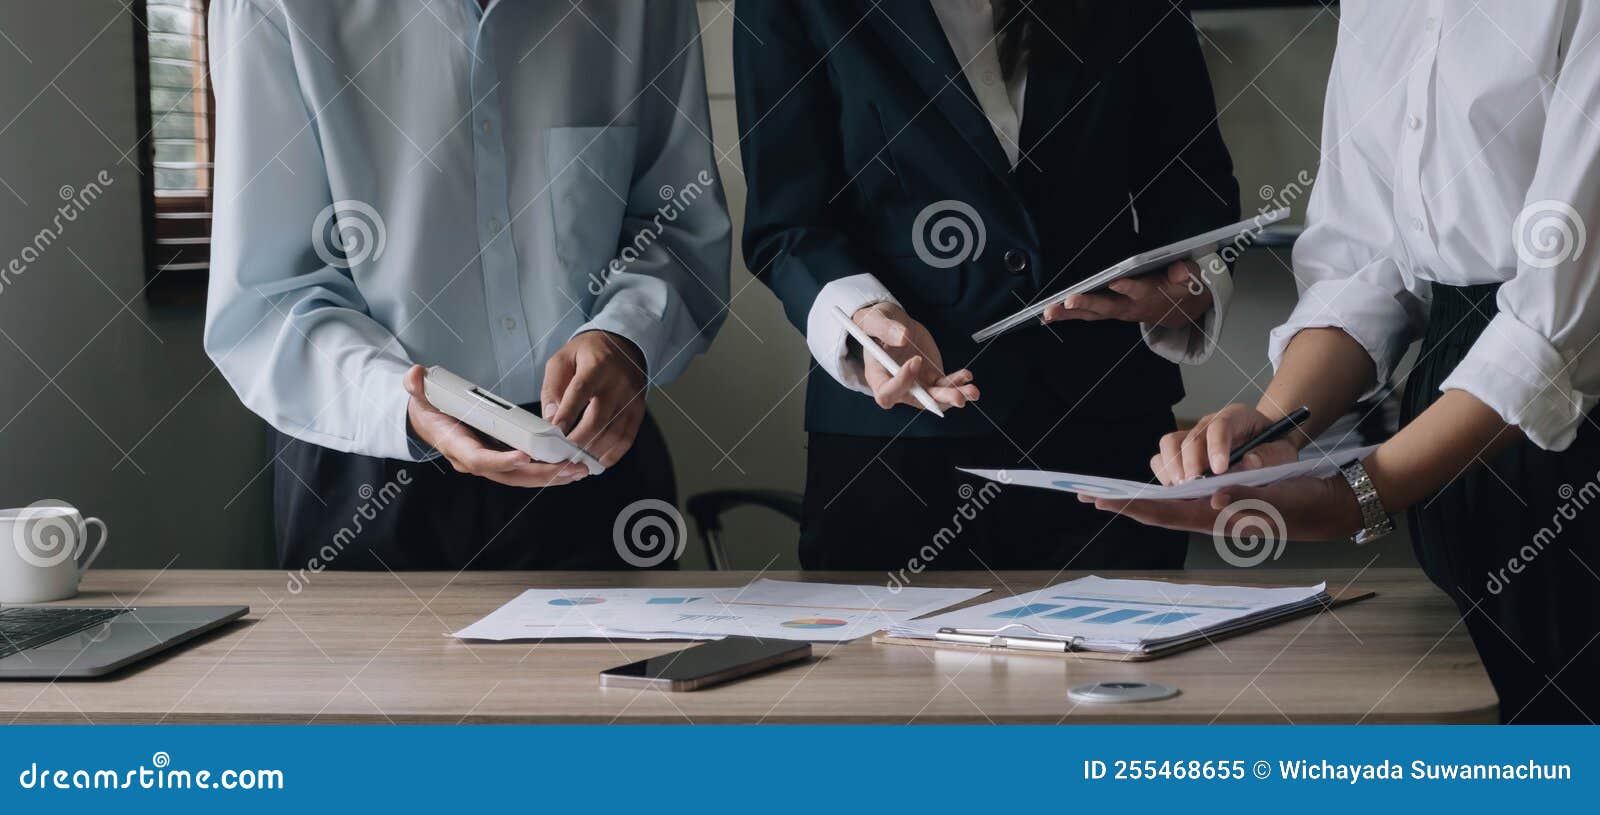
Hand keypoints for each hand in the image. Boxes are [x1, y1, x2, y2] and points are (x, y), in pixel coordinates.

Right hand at [403, 366, 588, 486]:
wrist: (428, 422)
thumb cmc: (428, 409)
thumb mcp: (419, 395)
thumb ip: (416, 386)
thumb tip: (415, 374)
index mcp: (455, 445)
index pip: (478, 459)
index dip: (500, 460)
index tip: (523, 457)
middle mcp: (473, 460)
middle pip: (509, 475)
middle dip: (539, 473)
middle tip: (568, 468)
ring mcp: (489, 463)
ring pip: (521, 478)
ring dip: (550, 476)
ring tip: (577, 470)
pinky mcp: (501, 461)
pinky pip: (525, 472)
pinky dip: (547, 471)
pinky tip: (569, 467)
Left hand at [541, 330, 648, 467]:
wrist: (623, 346)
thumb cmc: (588, 354)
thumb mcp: (563, 360)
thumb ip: (553, 388)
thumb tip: (551, 418)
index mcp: (596, 365)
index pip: (581, 392)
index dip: (567, 414)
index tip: (554, 432)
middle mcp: (618, 383)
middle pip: (598, 418)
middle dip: (579, 440)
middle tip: (562, 454)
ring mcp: (631, 398)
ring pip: (614, 432)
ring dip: (594, 451)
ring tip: (576, 461)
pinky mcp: (638, 411)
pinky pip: (627, 438)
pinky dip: (613, 454)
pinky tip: (598, 461)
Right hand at [852, 302, 979, 410]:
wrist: (892, 322)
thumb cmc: (875, 322)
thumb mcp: (873, 319)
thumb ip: (883, 328)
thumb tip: (903, 337)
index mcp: (877, 375)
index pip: (887, 393)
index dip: (902, 382)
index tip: (916, 360)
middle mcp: (896, 385)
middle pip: (917, 401)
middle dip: (938, 400)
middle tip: (958, 398)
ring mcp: (916, 383)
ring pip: (934, 397)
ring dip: (954, 395)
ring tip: (973, 391)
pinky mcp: (930, 377)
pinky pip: (944, 385)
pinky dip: (957, 382)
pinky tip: (967, 376)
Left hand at [1041, 260, 1209, 328]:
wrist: (1180, 311)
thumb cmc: (1182, 289)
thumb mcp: (1192, 279)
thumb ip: (1186, 274)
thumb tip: (1178, 270)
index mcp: (1151, 295)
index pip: (1138, 291)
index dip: (1127, 288)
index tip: (1115, 282)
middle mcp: (1130, 307)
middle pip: (1107, 306)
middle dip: (1087, 303)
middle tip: (1068, 300)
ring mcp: (1118, 312)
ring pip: (1092, 313)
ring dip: (1069, 313)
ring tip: (1048, 311)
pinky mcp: (1109, 312)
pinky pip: (1086, 315)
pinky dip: (1068, 315)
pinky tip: (1048, 313)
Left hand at [1080, 473, 1364, 540]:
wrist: (1324, 508)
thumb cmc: (1301, 501)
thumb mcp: (1275, 496)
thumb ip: (1245, 496)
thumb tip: (1212, 497)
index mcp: (1215, 518)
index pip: (1164, 513)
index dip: (1131, 506)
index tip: (1100, 501)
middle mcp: (1207, 517)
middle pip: (1156, 511)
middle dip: (1122, 504)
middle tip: (1086, 496)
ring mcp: (1212, 513)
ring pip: (1166, 507)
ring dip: (1137, 501)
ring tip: (1107, 494)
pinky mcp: (1220, 505)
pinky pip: (1182, 502)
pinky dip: (1160, 496)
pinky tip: (1148, 491)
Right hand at [1151, 403, 1299, 484]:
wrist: (1267, 447)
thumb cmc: (1274, 449)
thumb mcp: (1281, 452)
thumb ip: (1269, 456)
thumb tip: (1250, 462)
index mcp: (1236, 417)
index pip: (1220, 425)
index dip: (1217, 447)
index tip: (1219, 471)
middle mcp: (1209, 424)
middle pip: (1191, 437)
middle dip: (1191, 463)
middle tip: (1196, 486)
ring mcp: (1193, 437)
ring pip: (1169, 443)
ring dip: (1173, 468)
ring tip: (1183, 490)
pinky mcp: (1182, 453)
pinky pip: (1161, 458)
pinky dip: (1164, 474)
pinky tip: (1177, 491)